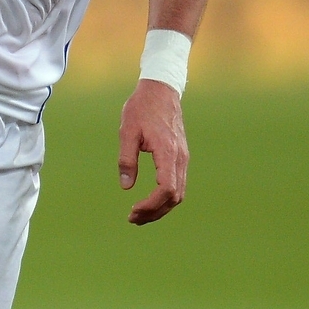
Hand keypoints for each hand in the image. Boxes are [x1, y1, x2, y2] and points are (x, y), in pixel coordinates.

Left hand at [118, 79, 188, 225]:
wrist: (161, 90)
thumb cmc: (142, 108)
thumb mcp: (127, 132)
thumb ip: (126, 159)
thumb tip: (126, 186)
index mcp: (168, 152)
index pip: (167, 189)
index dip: (151, 204)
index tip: (133, 209)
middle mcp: (180, 158)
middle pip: (175, 197)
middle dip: (154, 212)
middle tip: (132, 218)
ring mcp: (183, 158)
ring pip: (178, 194)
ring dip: (160, 208)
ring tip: (139, 214)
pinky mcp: (181, 157)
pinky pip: (177, 184)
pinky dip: (165, 198)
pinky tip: (149, 201)